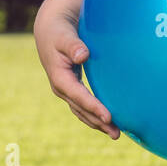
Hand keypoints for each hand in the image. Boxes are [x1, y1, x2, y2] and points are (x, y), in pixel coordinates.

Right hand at [33, 3, 120, 139]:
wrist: (49, 31)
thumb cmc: (59, 33)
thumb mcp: (65, 37)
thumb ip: (74, 46)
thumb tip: (82, 55)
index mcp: (59, 77)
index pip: (79, 96)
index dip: (93, 107)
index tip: (108, 117)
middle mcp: (61, 88)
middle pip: (81, 109)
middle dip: (98, 122)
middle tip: (117, 134)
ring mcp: (66, 90)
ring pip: (82, 111)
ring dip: (97, 123)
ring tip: (115, 133)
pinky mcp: (72, 89)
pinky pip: (83, 106)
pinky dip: (94, 115)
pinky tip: (107, 122)